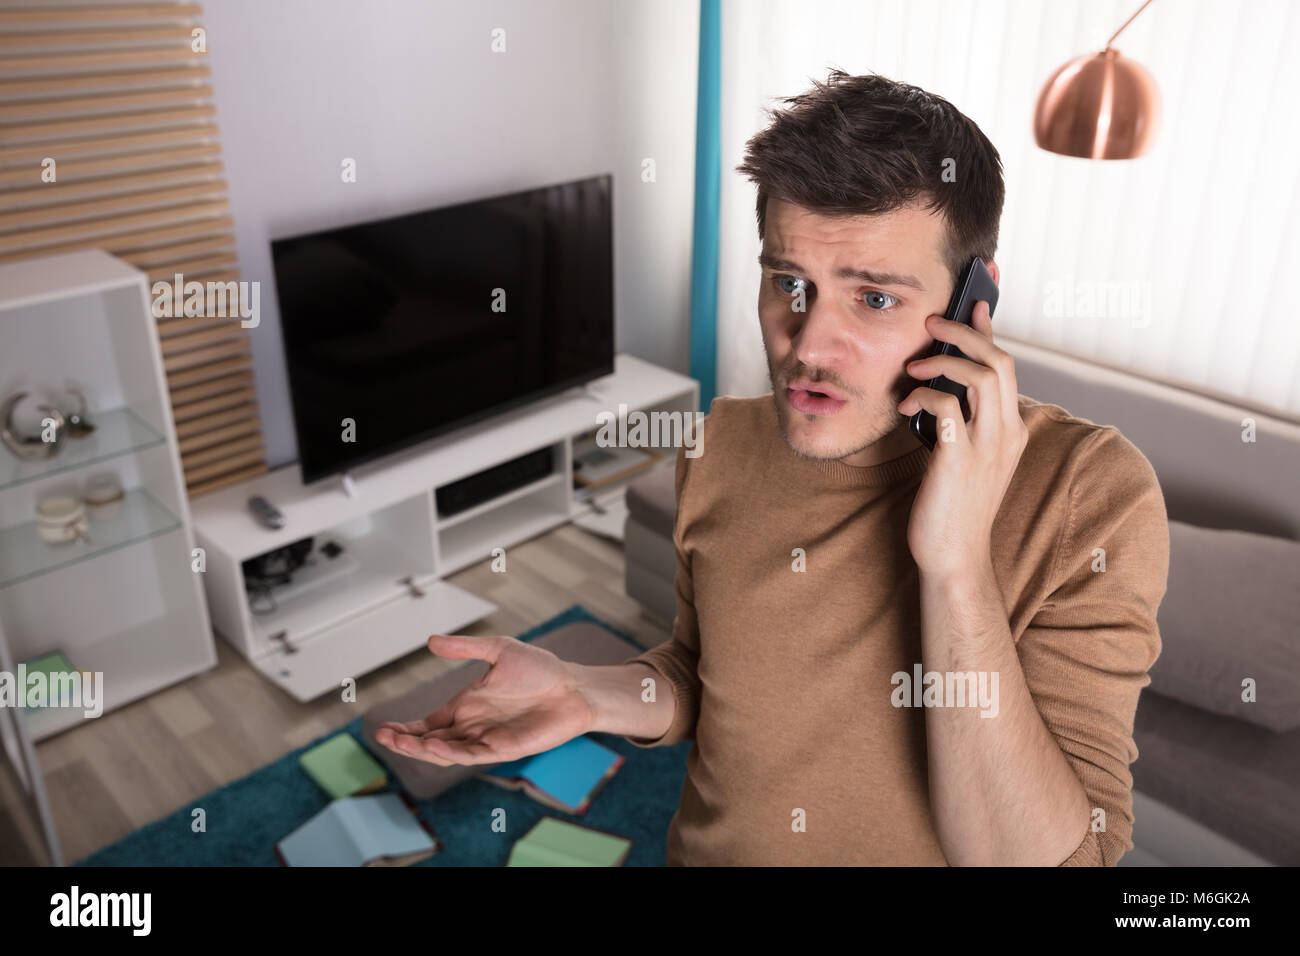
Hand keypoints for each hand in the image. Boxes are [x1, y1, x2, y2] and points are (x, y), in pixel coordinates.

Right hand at [374, 633, 594, 765]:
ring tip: (398, 742)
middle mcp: (472, 725)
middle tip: (382, 737)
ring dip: (420, 749)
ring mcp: (485, 739)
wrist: (574, 688)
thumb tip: (431, 641)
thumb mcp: (499, 651)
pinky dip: (448, 752)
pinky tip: (431, 744)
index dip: (406, 728)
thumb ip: (465, 648)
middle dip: (404, 741)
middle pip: (430, 740)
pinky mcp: (502, 749)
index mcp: (466, 705)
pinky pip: (470, 755)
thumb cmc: (542, 669)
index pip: (428, 723)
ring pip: (445, 751)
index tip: (382, 728)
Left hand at [897, 301, 1027, 575]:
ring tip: (914, 366)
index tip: (974, 299)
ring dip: (944, 360)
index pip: (1006, 364)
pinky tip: (905, 404)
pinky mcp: (959, 461)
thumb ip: (959, 417)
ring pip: (982, 376)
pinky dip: (924, 395)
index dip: (989, 328)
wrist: (953, 556)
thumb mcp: (961, 453)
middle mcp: (1006, 433)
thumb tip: (938, 380)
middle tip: (932, 322)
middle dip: (964, 333)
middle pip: (999, 361)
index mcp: (1010, 429)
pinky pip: (947, 408)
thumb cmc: (951, 504)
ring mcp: (987, 447)